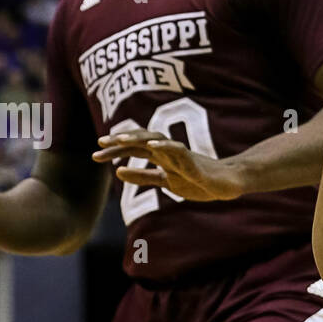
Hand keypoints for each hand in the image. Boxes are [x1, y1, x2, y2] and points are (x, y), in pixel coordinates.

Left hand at [93, 129, 243, 201]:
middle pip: (141, 141)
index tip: (95, 154)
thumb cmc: (198, 179)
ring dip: (138, 138)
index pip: (134, 150)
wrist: (227, 183)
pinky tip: (152, 145)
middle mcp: (168, 151)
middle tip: (100, 143)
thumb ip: (143, 177)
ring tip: (120, 139)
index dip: (115, 151)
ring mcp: (181, 155)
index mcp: (160, 157)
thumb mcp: (165, 180)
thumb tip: (117, 173)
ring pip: (156, 141)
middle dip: (120, 142)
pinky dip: (165, 146)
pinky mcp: (194, 163)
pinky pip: (178, 150)